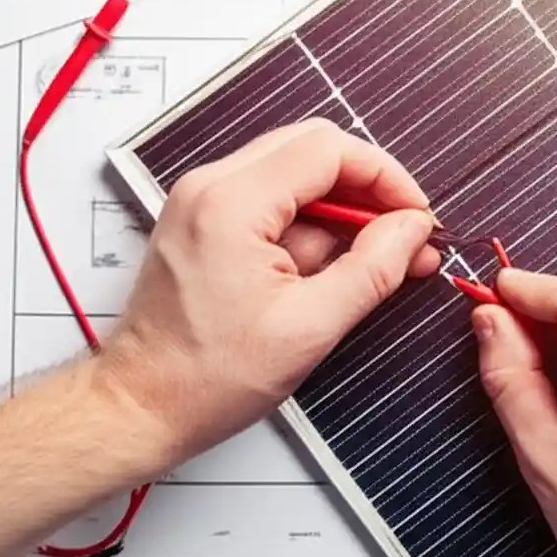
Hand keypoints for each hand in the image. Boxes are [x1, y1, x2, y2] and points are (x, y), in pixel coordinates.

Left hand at [107, 118, 440, 461]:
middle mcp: (210, 188)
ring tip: (375, 263)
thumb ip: (373, 268)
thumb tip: (413, 229)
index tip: (417, 216)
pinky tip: (334, 270)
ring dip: (341, 211)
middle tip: (404, 234)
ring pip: (295, 176)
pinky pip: (272, 202)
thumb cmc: (205, 378)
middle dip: (367, 188)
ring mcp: (204, 202)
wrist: (139, 406)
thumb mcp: (310, 327)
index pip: (328, 150)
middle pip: (312, 150)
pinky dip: (311, 227)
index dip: (386, 177)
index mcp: (231, 203)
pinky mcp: (205, 223)